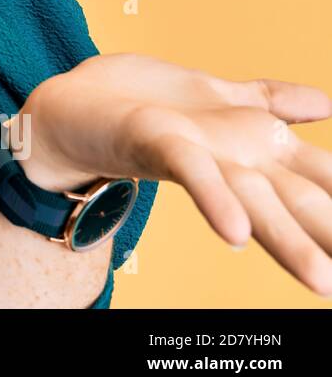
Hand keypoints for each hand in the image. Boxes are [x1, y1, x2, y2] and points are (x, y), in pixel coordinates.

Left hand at [17, 52, 331, 297]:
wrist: (71, 105)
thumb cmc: (145, 102)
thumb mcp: (222, 94)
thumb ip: (275, 102)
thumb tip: (329, 104)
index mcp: (261, 148)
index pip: (328, 181)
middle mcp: (238, 162)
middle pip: (303, 205)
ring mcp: (202, 157)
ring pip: (256, 203)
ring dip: (290, 243)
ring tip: (323, 282)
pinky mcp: (161, 143)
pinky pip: (195, 175)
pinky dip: (217, 202)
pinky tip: (236, 236)